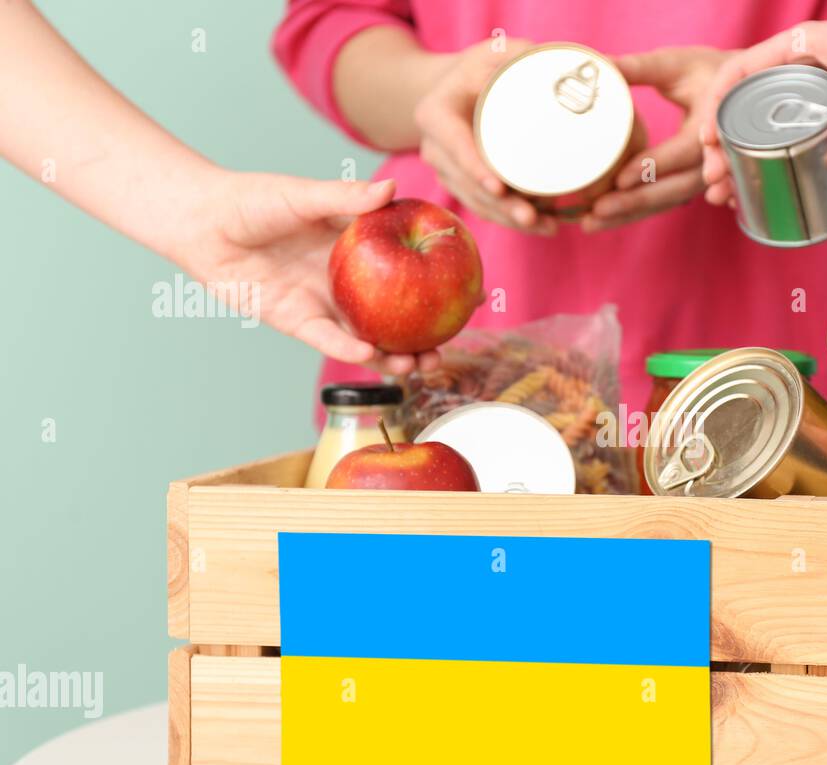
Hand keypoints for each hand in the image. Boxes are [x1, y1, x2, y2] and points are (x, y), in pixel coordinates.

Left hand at [179, 172, 435, 375]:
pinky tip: (369, 352)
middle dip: (426, 333)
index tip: (474, 291)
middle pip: (398, 312)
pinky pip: (328, 338)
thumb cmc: (251, 201)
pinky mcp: (296, 321)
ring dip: (395, 353)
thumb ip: (344, 197)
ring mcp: (325, 303)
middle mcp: (349, 280)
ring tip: (419, 363)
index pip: (411, 266)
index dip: (442, 280)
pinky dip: (349, 346)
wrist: (201, 222)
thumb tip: (391, 188)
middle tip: (452, 343)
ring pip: (370, 335)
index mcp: (359, 247)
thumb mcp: (301, 195)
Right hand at [413, 39, 556, 234]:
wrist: (456, 89)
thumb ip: (518, 55)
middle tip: (532, 218)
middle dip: (500, 206)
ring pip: (477, 202)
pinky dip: (510, 219)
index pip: (455, 145)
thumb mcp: (493, 53)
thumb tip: (556, 67)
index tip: (499, 188)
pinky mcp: (462, 186)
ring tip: (547, 226)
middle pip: (468, 184)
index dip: (475, 168)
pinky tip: (541, 225)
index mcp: (436, 115)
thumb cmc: (479, 69)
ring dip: (509, 219)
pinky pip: (484, 207)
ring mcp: (447, 171)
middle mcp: (435, 149)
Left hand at [581, 46, 729, 231]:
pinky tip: (602, 220)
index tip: (620, 179)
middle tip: (597, 210)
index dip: (652, 166)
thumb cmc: (706, 71)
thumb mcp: (677, 63)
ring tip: (590, 223)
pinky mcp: (692, 183)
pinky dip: (634, 213)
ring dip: (630, 215)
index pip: (683, 153)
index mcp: (715, 125)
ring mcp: (705, 176)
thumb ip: (642, 67)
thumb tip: (602, 63)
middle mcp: (714, 158)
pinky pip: (664, 202)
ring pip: (667, 202)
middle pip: (675, 188)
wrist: (739, 90)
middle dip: (635, 202)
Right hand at [700, 10, 826, 204]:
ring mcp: (816, 93)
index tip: (706, 138)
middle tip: (714, 178)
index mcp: (802, 45)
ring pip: (767, 128)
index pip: (742, 70)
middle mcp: (802, 68)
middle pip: (747, 107)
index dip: (717, 104)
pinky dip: (778, 164)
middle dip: (724, 144)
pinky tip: (764, 189)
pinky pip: (795, 141)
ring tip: (727, 194)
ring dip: (744, 160)